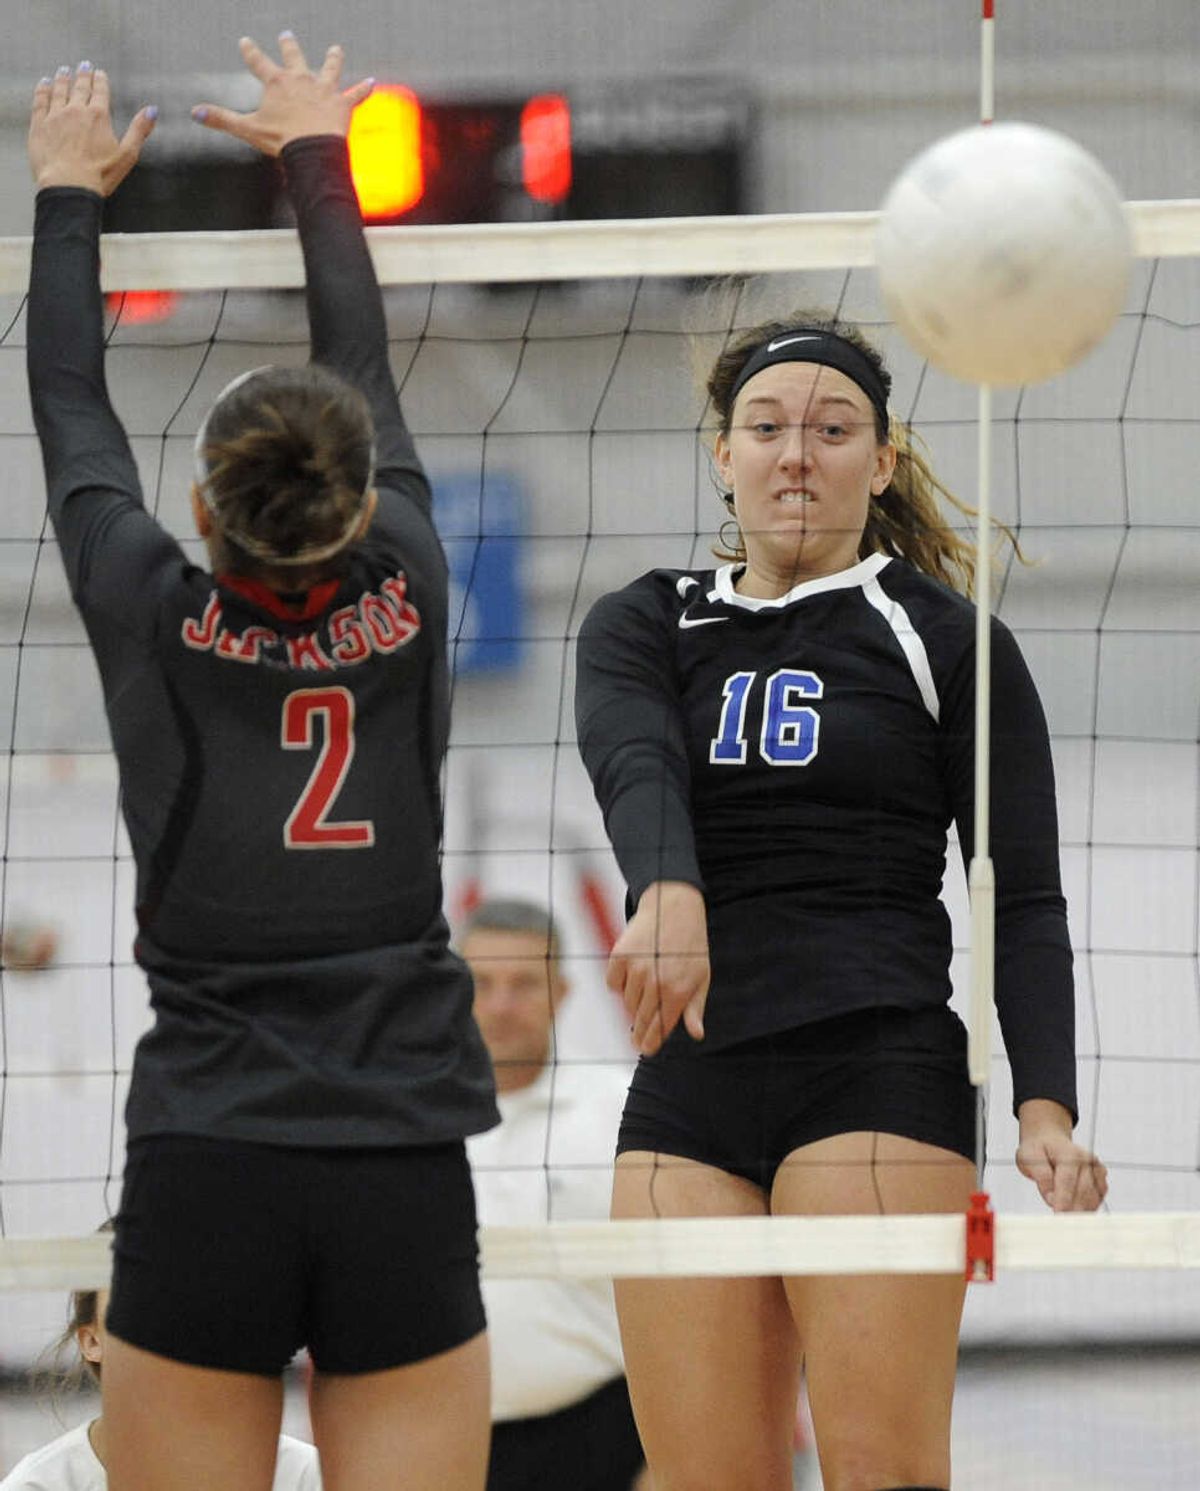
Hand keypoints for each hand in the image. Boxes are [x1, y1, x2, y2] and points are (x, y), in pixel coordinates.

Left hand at [28, 63, 155, 195]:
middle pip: (79, 87)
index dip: (100, 80)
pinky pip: (40, 101)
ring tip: (63, 71)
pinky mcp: (40, 124)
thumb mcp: (127, 155)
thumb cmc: (100, 175)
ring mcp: (56, 116)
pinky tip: (44, 84)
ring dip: (62, 79)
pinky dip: (42, 90)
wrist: (68, 185)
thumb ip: (139, 130)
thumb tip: (152, 110)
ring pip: (59, 90)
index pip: (100, 91)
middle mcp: (76, 110)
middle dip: (82, 75)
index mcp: (99, 116)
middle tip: (83, 65)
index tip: (99, 72)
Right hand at [192, 32, 373, 154]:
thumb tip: (194, 113)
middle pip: (293, 56)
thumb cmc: (280, 140)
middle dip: (288, 45)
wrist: (313, 149)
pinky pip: (356, 94)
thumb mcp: (247, 130)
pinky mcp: (343, 103)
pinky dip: (364, 89)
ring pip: (329, 68)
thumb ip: (221, 119)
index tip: (245, 40)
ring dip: (332, 58)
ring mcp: (324, 89)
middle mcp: (301, 79)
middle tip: (286, 35)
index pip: (258, 61)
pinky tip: (372, 83)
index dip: (250, 51)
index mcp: (276, 82)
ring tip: (336, 49)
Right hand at [607, 881, 709, 1056]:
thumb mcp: (701, 977)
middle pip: (640, 1019)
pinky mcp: (619, 956)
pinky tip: (632, 974)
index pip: (659, 1028)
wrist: (674, 906)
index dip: (650, 1042)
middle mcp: (655, 983)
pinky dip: (619, 984)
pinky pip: (612, 984)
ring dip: (633, 1003)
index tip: (645, 1049)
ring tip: (645, 990)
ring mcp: (635, 969)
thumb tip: (696, 1034)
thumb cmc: (691, 945)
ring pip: (627, 1002)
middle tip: (637, 1039)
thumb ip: (695, 1008)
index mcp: (677, 991)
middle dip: (639, 1031)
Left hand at [1016, 1099, 1107, 1211]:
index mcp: (1068, 1152)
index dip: (1063, 1200)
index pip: (1067, 1181)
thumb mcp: (1027, 1157)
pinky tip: (1073, 1209)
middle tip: (1060, 1222)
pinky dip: (1086, 1208)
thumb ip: (1040, 1176)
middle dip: (1071, 1209)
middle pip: (1083, 1192)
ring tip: (1065, 1216)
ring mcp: (1096, 1169)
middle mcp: (1087, 1160)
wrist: (1050, 1140)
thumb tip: (1052, 1198)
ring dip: (1079, 1210)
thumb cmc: (1038, 1150)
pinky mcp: (1101, 1178)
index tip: (1058, 1215)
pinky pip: (1097, 1199)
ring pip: (1092, 1198)